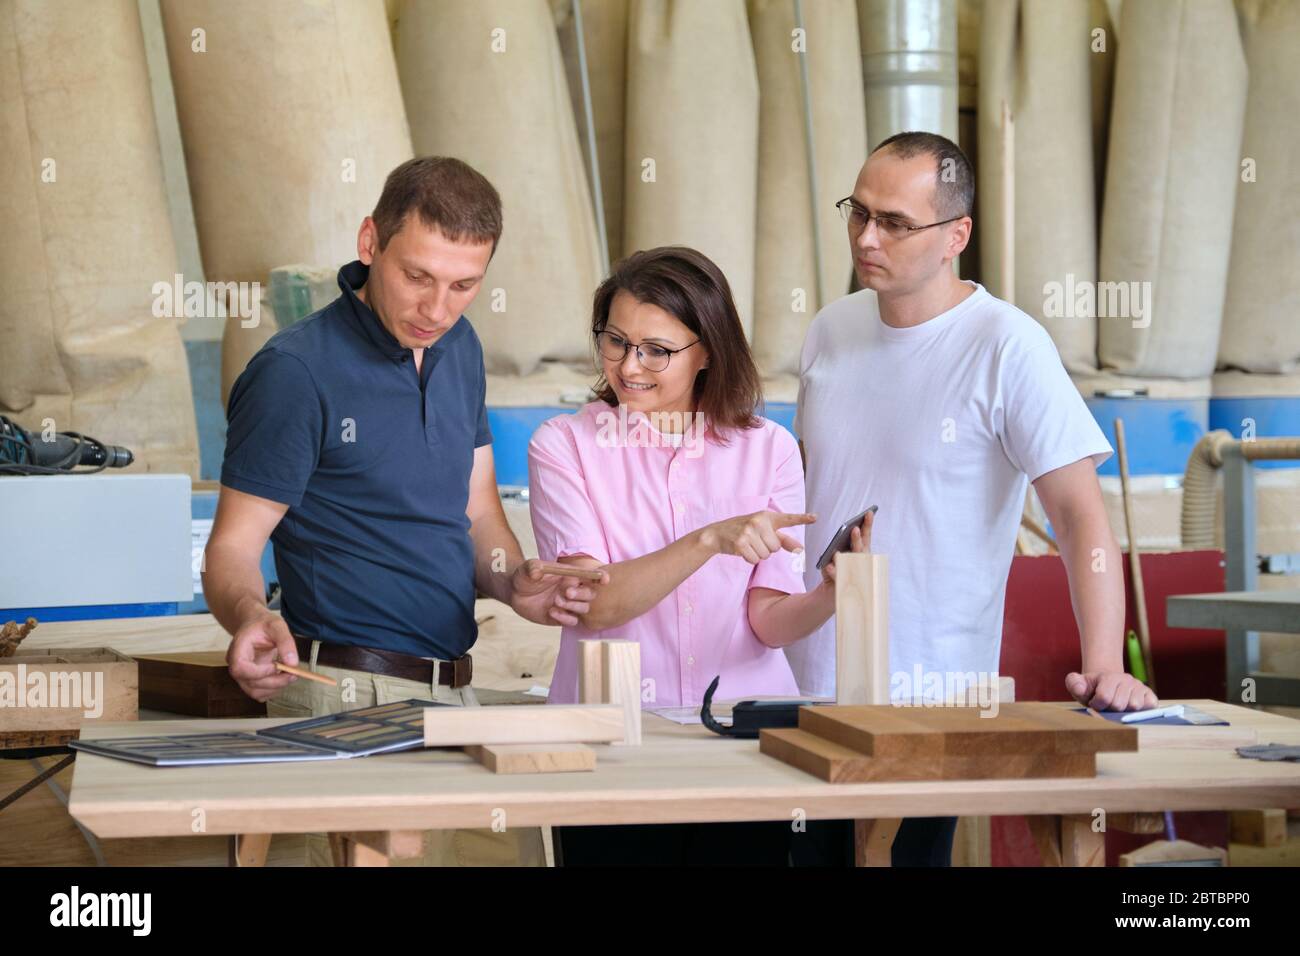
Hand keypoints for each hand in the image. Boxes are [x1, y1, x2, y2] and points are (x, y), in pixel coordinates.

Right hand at [227, 612, 298, 701]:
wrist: (254, 626)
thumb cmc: (263, 624)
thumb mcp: (277, 625)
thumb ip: (285, 642)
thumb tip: (292, 663)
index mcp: (237, 649)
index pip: (240, 668)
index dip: (259, 672)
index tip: (277, 666)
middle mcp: (236, 665)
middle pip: (250, 683)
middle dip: (275, 682)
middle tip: (294, 673)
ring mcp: (242, 675)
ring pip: (254, 692)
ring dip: (275, 688)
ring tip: (290, 675)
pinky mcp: (249, 681)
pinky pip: (259, 693)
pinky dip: (272, 690)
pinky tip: (282, 677)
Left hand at [509, 558, 608, 625]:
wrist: (515, 593)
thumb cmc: (525, 576)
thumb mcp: (527, 568)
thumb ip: (533, 568)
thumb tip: (537, 570)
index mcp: (570, 575)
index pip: (590, 575)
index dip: (600, 577)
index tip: (604, 580)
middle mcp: (573, 589)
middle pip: (590, 594)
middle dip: (583, 594)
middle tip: (567, 592)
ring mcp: (568, 605)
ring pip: (584, 609)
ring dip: (574, 606)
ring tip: (556, 601)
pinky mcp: (560, 617)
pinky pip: (572, 621)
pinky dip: (565, 618)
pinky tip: (551, 612)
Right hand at [701, 510, 815, 563]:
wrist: (717, 533)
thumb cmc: (744, 531)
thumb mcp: (763, 530)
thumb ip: (782, 539)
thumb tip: (800, 549)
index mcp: (767, 516)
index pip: (788, 518)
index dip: (803, 519)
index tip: (816, 518)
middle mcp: (759, 521)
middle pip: (776, 548)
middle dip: (766, 549)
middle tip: (754, 541)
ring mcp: (749, 531)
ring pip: (766, 555)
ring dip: (758, 554)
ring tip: (748, 544)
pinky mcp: (741, 542)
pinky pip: (755, 560)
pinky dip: (749, 559)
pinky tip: (742, 550)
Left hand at [818, 509, 873, 586]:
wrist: (828, 594)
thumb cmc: (833, 572)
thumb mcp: (831, 559)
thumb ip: (833, 552)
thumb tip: (835, 552)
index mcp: (859, 553)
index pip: (865, 537)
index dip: (867, 525)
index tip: (868, 513)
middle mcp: (860, 562)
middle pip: (861, 549)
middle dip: (857, 540)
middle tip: (855, 529)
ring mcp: (856, 574)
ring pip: (852, 564)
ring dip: (847, 556)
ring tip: (839, 552)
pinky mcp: (846, 585)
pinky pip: (840, 577)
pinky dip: (834, 572)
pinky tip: (829, 567)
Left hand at [1065, 671, 1157, 710]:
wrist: (1105, 684)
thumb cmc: (1092, 689)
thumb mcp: (1078, 685)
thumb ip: (1074, 683)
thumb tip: (1081, 688)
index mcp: (1108, 677)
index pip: (1104, 697)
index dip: (1097, 705)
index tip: (1095, 703)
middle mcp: (1126, 679)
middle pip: (1119, 704)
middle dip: (1110, 709)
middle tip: (1107, 705)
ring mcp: (1139, 687)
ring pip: (1134, 707)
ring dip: (1125, 711)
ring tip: (1118, 706)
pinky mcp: (1150, 695)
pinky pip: (1150, 707)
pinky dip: (1141, 711)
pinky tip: (1130, 708)